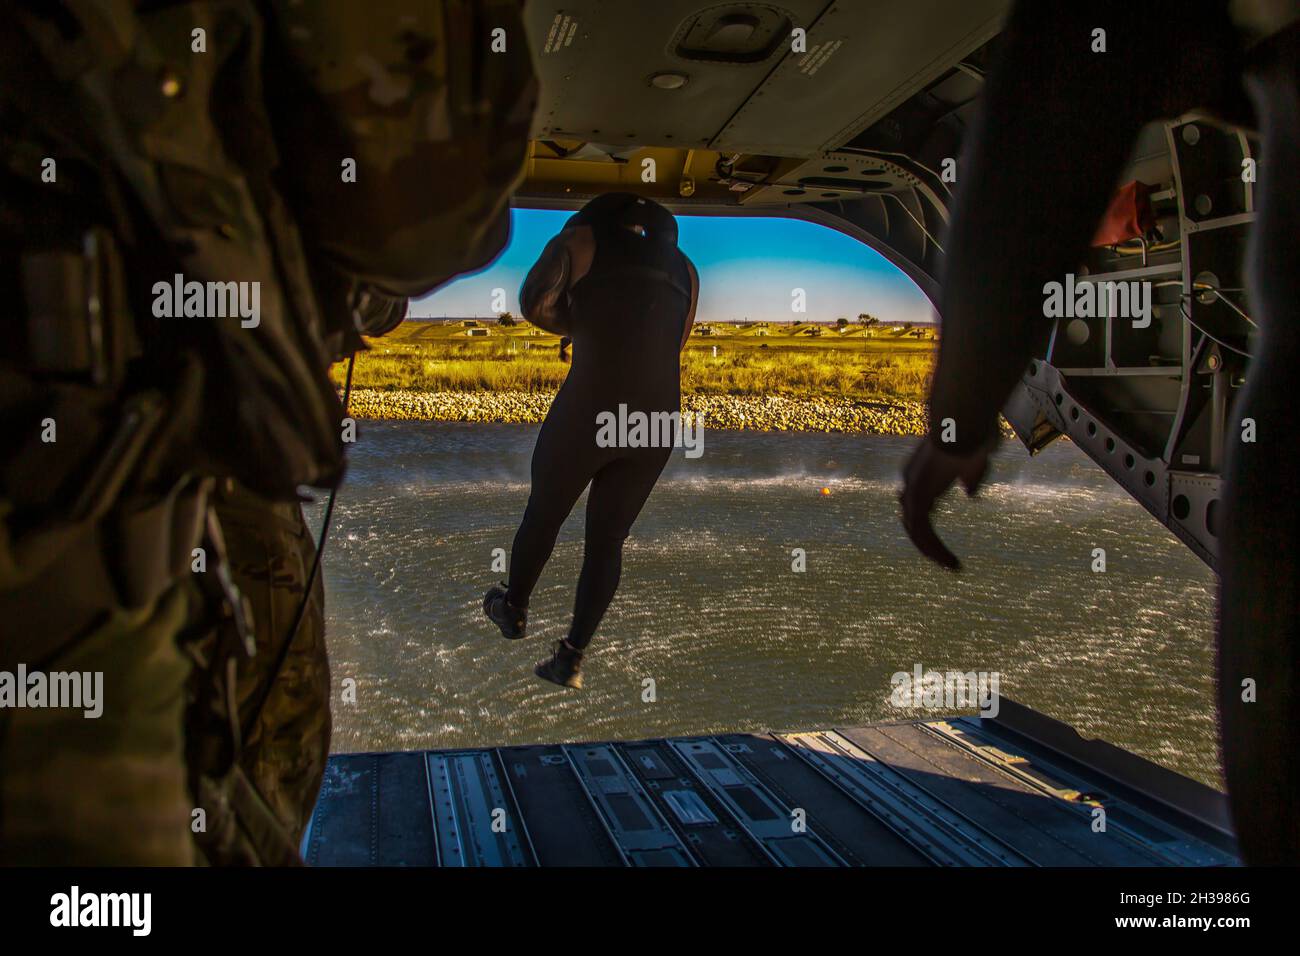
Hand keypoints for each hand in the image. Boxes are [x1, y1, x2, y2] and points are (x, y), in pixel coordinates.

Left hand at [899, 436, 991, 570]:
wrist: (963, 420)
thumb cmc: (974, 430)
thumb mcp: (976, 456)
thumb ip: (971, 475)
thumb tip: (968, 492)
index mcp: (922, 470)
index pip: (917, 504)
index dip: (926, 523)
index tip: (941, 539)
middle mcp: (912, 479)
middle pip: (912, 519)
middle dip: (926, 543)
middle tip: (944, 561)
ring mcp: (912, 488)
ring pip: (916, 529)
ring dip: (932, 551)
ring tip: (952, 567)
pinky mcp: (919, 497)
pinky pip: (923, 531)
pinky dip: (935, 549)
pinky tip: (952, 562)